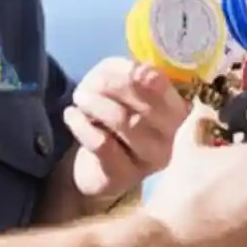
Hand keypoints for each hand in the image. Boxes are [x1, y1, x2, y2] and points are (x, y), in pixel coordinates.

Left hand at [62, 57, 190, 202]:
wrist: (97, 164)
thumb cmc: (114, 115)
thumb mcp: (120, 85)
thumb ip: (128, 72)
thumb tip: (139, 72)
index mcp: (175, 109)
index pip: (164, 90)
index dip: (145, 78)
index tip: (126, 71)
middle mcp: (170, 136)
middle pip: (145, 105)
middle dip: (110, 87)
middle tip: (87, 84)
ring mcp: (149, 159)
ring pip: (123, 121)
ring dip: (94, 104)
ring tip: (79, 98)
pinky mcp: (123, 175)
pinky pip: (101, 144)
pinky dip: (81, 124)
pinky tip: (71, 115)